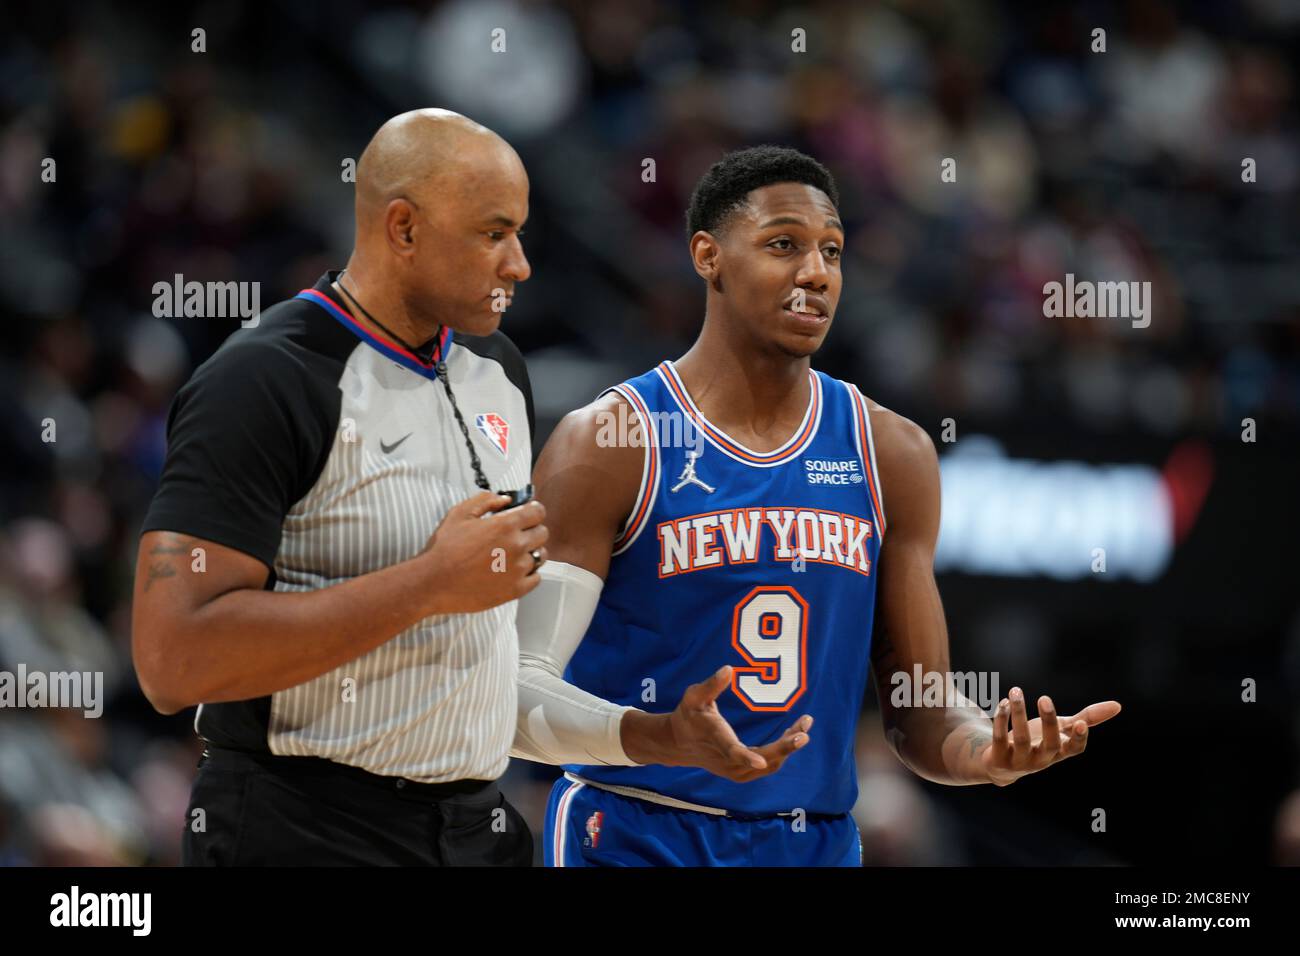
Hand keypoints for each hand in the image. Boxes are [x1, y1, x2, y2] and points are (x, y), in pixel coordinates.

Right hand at [420, 491, 548, 613]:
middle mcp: (517, 546)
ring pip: (540, 556)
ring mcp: (518, 570)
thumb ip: (485, 501)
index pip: (538, 512)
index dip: (533, 511)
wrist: (433, 582)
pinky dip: (529, 573)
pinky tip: (513, 571)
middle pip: (542, 533)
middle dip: (532, 530)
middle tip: (517, 534)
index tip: (528, 514)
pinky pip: (536, 578)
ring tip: (514, 554)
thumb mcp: (459, 514)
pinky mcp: (515, 590)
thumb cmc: (444, 548)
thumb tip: (505, 499)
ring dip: (531, 552)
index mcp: (506, 525)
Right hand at [623, 665, 812, 782]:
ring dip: (788, 747)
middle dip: (785, 747)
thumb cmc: (688, 714)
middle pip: (762, 760)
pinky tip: (792, 734)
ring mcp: (736, 771)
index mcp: (716, 739)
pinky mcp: (743, 773)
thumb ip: (711, 684)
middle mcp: (727, 761)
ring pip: (769, 764)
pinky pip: (769, 765)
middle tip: (805, 731)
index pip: (732, 751)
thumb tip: (729, 669)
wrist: (678, 743)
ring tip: (804, 725)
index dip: (746, 758)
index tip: (761, 762)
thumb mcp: (694, 696)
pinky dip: (782, 752)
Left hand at [981, 687, 1120, 786]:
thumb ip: (1087, 718)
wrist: (1002, 766)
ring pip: (1020, 738)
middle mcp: (1042, 759)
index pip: (1074, 750)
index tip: (1080, 723)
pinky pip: (998, 738)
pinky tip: (1003, 702)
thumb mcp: (1061, 730)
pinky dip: (1001, 719)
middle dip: (1048, 721)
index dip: (1079, 739)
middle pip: (1049, 743)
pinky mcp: (998, 758)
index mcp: (1059, 752)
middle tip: (1044, 697)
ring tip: (1016, 692)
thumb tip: (1118, 706)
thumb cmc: (1038, 742)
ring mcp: (1020, 761)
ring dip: (1018, 714)